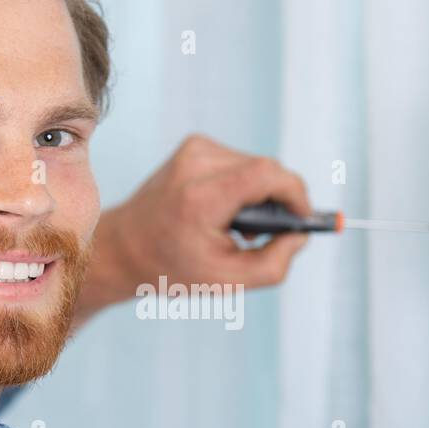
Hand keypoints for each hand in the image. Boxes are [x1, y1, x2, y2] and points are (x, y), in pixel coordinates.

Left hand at [75, 134, 312, 323]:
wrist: (125, 247)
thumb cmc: (173, 268)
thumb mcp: (227, 282)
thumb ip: (273, 264)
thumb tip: (300, 236)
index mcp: (201, 198)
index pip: (266, 174)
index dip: (295, 193)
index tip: (303, 218)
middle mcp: (195, 164)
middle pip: (265, 169)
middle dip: (279, 200)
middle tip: (272, 234)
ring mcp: (193, 150)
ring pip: (255, 165)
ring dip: (260, 194)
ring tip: (244, 228)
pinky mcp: (194, 146)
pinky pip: (239, 162)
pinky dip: (244, 186)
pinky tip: (228, 211)